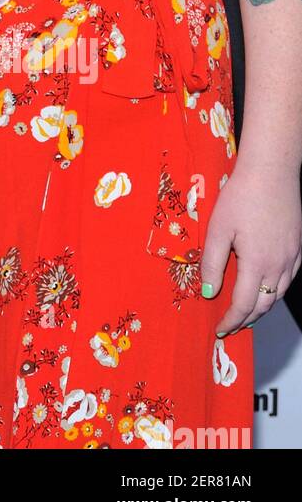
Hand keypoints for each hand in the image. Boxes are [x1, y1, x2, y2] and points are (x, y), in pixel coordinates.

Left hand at [201, 161, 301, 335]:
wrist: (272, 172)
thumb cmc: (241, 196)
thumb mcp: (218, 228)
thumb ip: (212, 262)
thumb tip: (209, 292)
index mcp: (257, 264)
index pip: (243, 305)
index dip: (231, 321)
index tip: (219, 329)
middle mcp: (279, 266)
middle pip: (264, 305)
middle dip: (246, 319)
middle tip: (231, 326)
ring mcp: (292, 257)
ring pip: (278, 294)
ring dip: (262, 307)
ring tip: (246, 312)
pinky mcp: (298, 247)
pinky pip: (289, 278)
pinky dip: (275, 290)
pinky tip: (267, 288)